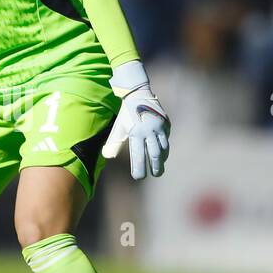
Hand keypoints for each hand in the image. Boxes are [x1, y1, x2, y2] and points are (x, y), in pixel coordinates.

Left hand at [102, 61, 170, 179]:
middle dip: (155, 167)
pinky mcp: (166, 123)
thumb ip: (113, 143)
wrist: (138, 94)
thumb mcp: (118, 128)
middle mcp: (148, 131)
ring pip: (163, 147)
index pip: (138, 156)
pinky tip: (162, 153)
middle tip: (155, 175)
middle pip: (154, 154)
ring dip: (162, 159)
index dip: (139, 169)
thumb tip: (106, 156)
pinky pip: (166, 139)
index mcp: (135, 133)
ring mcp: (159, 127)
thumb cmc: (126, 114)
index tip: (138, 177)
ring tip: (160, 166)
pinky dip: (165, 147)